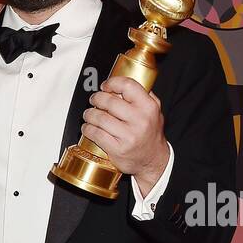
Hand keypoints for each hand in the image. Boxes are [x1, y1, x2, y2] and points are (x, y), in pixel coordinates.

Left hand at [81, 76, 168, 194]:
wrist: (153, 160)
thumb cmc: (150, 134)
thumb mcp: (155, 111)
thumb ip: (143, 96)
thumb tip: (123, 82)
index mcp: (149, 107)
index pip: (128, 86)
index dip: (112, 83)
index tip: (105, 86)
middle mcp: (140, 120)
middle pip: (109, 101)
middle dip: (96, 99)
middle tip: (94, 100)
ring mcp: (128, 135)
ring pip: (100, 118)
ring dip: (89, 114)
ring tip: (89, 114)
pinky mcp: (117, 149)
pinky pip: (96, 134)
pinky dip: (88, 129)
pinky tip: (87, 127)